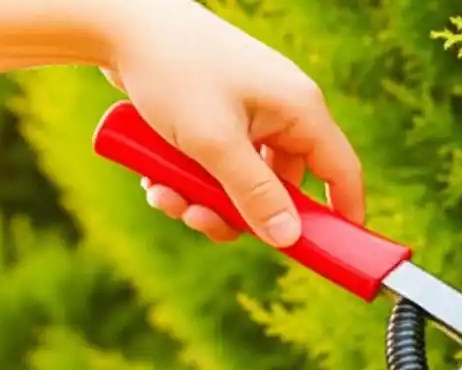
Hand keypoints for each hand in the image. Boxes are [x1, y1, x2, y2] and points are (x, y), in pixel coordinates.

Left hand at [101, 0, 362, 245]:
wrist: (118, 22)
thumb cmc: (173, 71)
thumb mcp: (214, 142)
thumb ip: (254, 194)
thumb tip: (288, 239)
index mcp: (301, 110)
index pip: (342, 172)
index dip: (343, 216)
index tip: (334, 254)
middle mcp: (283, 112)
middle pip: (283, 187)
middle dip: (240, 212)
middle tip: (202, 221)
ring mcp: (252, 112)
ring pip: (244, 180)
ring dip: (206, 200)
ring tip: (166, 197)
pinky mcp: (221, 114)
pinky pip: (220, 164)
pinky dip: (192, 179)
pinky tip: (157, 179)